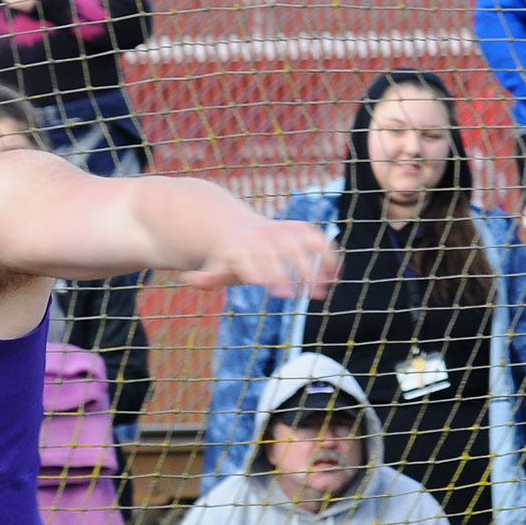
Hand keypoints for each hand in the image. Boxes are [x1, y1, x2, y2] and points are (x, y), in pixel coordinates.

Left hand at [182, 220, 340, 298]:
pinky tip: (336, 274)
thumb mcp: (217, 268)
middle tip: (309, 295)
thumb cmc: (229, 258)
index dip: (268, 274)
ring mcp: (281, 230)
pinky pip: (316, 237)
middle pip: (282, 252)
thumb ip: (207, 277)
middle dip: (298, 272)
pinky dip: (328, 253)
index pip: (255, 261)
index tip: (280, 292)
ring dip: (317, 264)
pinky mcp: (297, 229)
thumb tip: (189, 277)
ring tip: (326, 289)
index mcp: (242, 248)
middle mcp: (263, 236)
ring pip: (304, 243)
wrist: (236, 229)